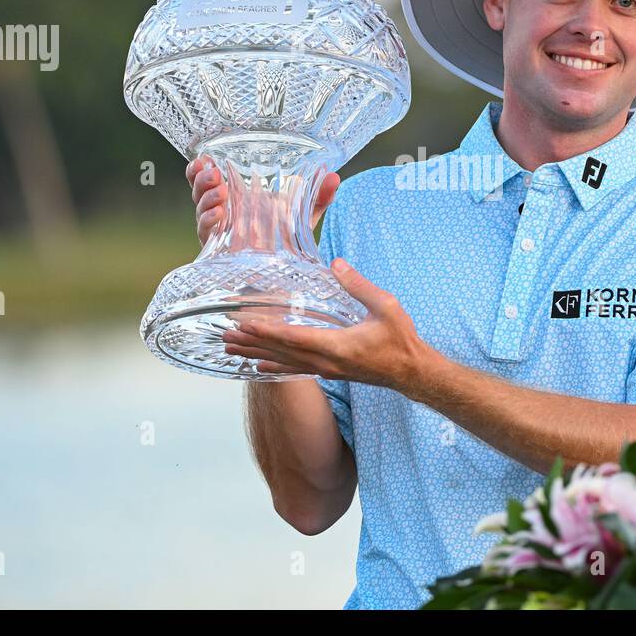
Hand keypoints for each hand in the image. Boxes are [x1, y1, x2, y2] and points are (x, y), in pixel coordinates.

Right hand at [186, 156, 339, 246]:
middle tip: (215, 173)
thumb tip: (334, 176)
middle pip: (199, 191)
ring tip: (220, 191)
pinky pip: (207, 234)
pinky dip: (210, 222)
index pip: (208, 178)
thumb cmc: (287, 235)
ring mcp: (219, 230)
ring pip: (201, 210)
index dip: (199, 168)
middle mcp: (222, 211)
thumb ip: (318, 195)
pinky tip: (219, 215)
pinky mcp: (219, 250)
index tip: (204, 158)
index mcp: (235, 196)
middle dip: (202, 180)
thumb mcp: (304, 212)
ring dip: (207, 198)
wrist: (286, 271)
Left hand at [222, 257, 431, 391]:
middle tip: (225, 335)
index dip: (267, 330)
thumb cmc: (400, 340)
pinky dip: (274, 364)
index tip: (244, 324)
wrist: (411, 372)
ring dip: (256, 353)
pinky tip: (258, 364)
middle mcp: (325, 362)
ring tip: (231, 348)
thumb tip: (336, 264)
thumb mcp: (386, 306)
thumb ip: (359, 285)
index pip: (294, 338)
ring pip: (284, 361)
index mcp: (336, 346)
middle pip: (281, 352)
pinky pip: (294, 368)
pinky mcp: (328, 371)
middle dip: (252, 342)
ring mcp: (325, 369)